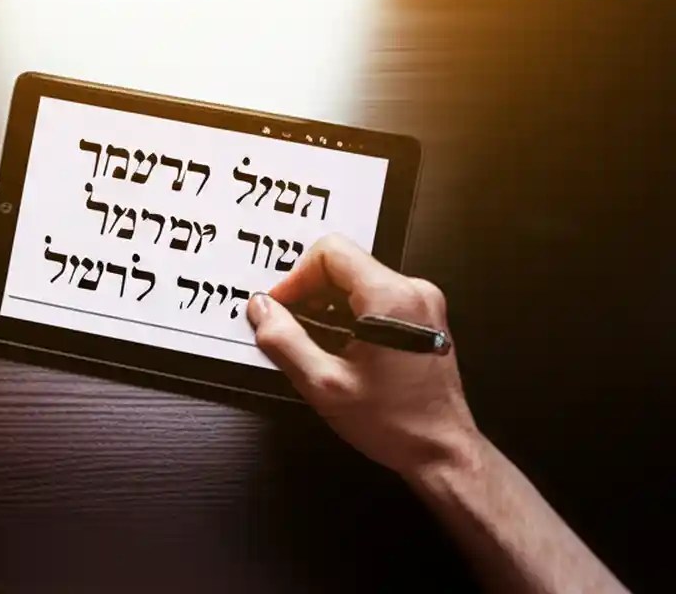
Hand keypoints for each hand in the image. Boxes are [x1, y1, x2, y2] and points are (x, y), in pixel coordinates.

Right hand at [246, 234, 481, 478]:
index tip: (280, 306)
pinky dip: (348, 315)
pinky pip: (374, 298)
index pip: (331, 252)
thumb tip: (261, 310)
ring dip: (327, 306)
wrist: (442, 451)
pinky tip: (340, 349)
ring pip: (356, 281)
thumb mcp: (325, 385)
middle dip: (309, 294)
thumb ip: (285, 341)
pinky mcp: (422, 317)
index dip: (296, 277)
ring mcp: (422, 303)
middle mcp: (412, 292)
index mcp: (391, 298)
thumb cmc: (397, 423)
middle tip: (291, 329)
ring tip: (316, 345)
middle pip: (343, 264)